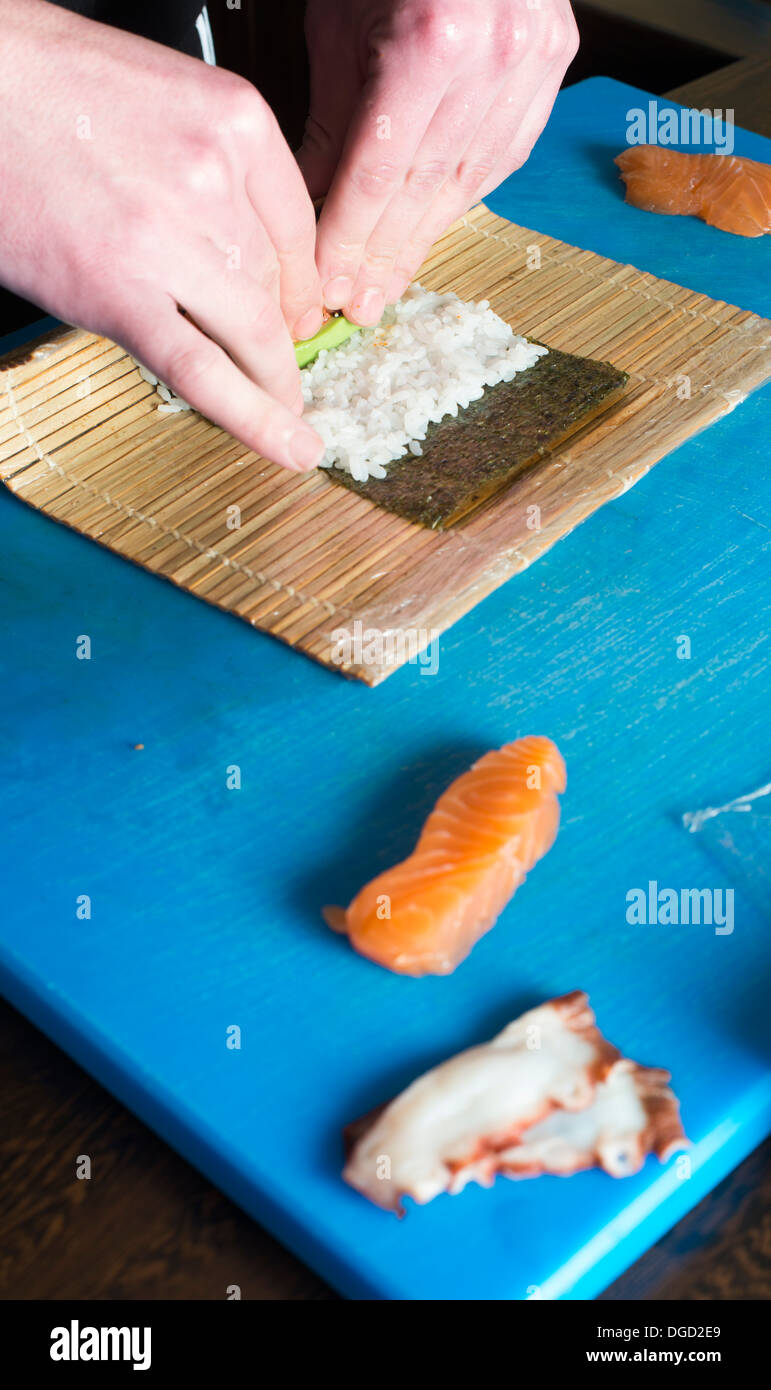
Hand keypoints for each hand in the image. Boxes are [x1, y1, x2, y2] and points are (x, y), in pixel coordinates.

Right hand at [0, 1, 324, 470]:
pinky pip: (202, 370)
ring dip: (270, 380)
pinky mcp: (117, 292)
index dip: (301, 288)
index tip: (300, 315)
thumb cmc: (48, 84)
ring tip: (281, 408)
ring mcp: (167, 238)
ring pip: (253, 332)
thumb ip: (216, 167)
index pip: (297, 229)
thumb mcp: (167, 97)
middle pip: (274, 284)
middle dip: (280, 337)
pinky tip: (288, 446)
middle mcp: (212, 176)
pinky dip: (254, 418)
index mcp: (236, 120)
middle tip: (282, 368)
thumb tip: (245, 242)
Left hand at [298, 0, 577, 324]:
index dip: (349, 240)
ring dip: (424, 237)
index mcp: (430, 43)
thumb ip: (330, 126)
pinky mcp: (554, 62)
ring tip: (389, 281)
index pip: (378, 172)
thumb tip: (309, 211)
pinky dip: (463, 193)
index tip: (326, 286)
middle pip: (426, 187)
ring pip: (468, 178)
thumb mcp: (338, 30)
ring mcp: (532, 60)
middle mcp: (492, 55)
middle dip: (385, 255)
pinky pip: (502, 152)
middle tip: (359, 304)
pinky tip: (432, 225)